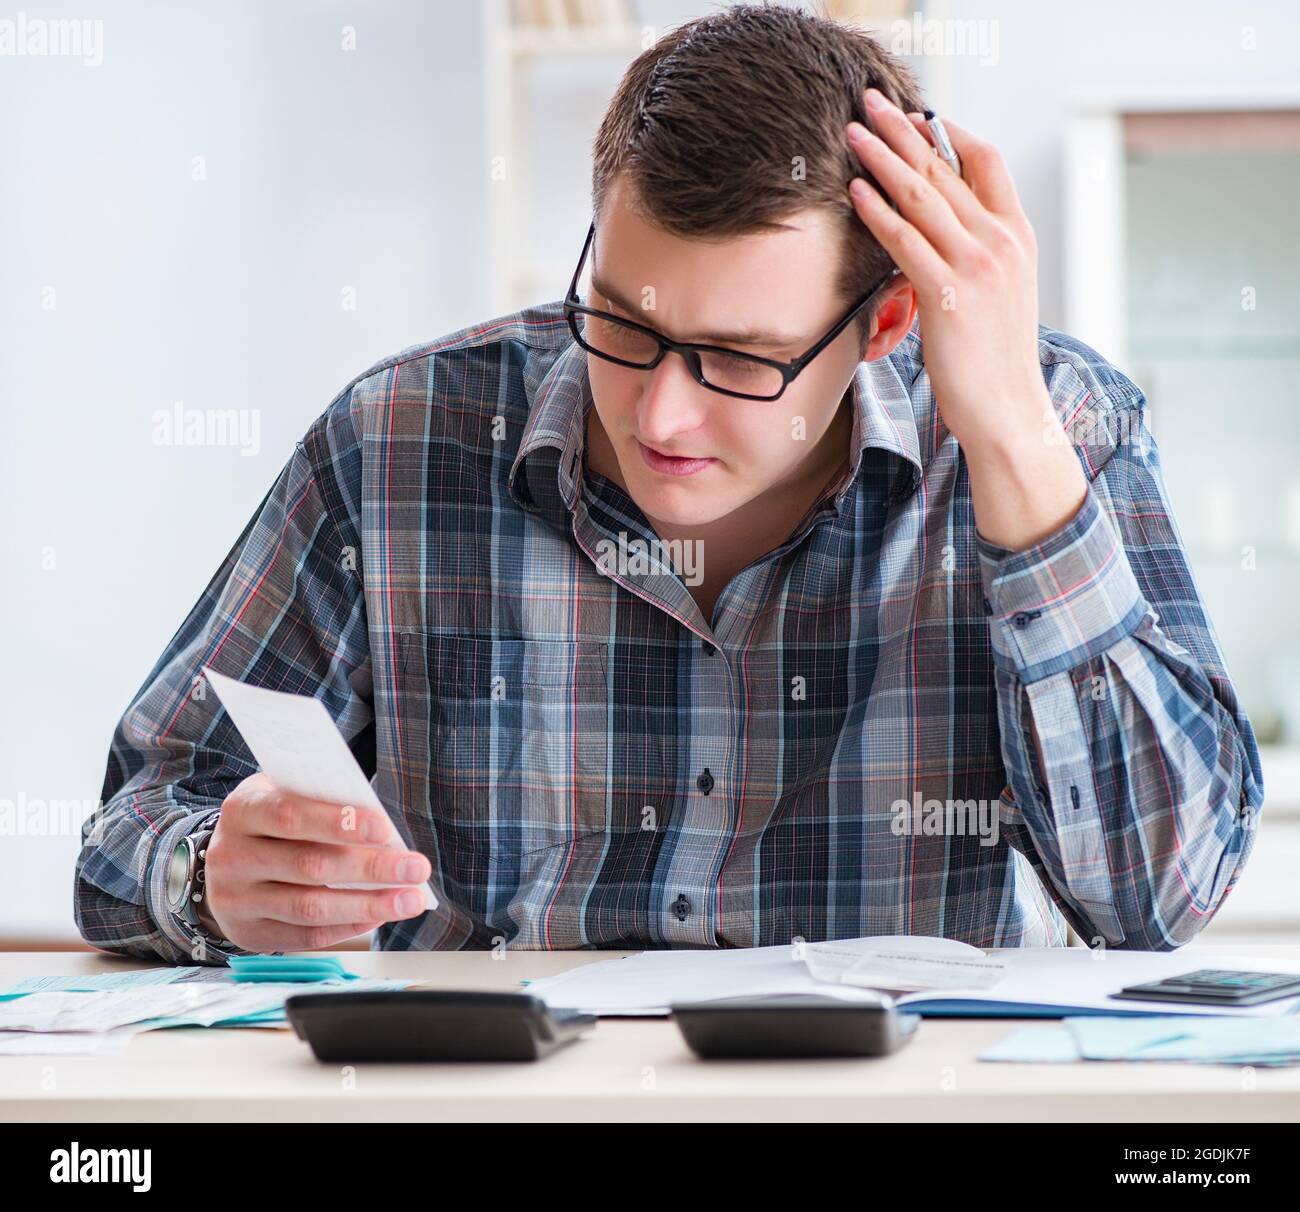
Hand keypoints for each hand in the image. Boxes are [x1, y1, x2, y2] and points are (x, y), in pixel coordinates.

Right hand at [200, 772, 431, 952]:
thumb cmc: (273, 821)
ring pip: (310, 907)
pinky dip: (349, 926)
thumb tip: (384, 831)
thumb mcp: (288, 795)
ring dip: (369, 905)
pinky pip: (306, 936)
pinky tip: (379, 915)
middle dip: (371, 868)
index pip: (291, 816)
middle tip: (416, 867)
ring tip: (410, 899)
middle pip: (309, 865)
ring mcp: (236, 899)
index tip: (385, 829)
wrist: (224, 861)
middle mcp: (232, 856)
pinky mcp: (249, 933)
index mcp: (243, 810)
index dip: (339, 823)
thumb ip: (324, 804)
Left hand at [845, 89, 1084, 548]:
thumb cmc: (992, 360)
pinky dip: (879, 211)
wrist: (1008, 410)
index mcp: (1017, 236)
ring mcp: (978, 266)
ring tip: (852, 132)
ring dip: (883, 158)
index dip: (950, 132)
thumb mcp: (995, 295)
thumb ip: (973, 255)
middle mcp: (1001, 241)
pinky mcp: (949, 295)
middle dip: (904, 130)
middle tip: (871, 102)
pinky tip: (856, 190)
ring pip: (924, 195)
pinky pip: (907, 241)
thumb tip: (934, 234)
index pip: (987, 162)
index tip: (918, 114)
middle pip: (947, 168)